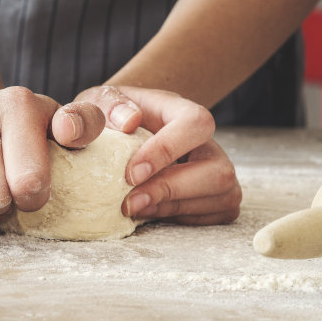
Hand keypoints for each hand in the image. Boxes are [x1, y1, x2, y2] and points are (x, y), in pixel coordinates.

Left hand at [73, 85, 240, 224]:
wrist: (119, 134)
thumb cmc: (111, 117)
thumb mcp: (100, 101)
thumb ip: (109, 105)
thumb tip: (129, 121)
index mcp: (181, 110)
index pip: (194, 124)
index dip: (168, 150)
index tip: (131, 173)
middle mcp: (207, 141)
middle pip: (218, 170)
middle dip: (172, 191)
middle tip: (129, 202)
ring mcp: (218, 170)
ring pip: (221, 196)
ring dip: (173, 208)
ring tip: (134, 208)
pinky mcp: (218, 196)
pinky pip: (216, 216)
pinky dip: (181, 219)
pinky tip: (151, 211)